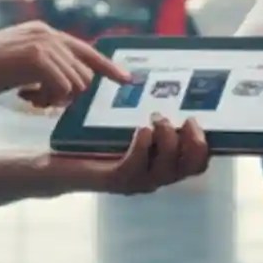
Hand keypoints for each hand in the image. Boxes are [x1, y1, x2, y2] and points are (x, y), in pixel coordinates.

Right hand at [0, 21, 131, 106]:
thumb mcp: (14, 64)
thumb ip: (40, 68)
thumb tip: (64, 86)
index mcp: (43, 33)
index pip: (87, 51)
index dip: (109, 67)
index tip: (127, 79)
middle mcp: (47, 34)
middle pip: (85, 73)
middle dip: (68, 95)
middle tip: (37, 100)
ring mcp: (43, 44)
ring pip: (76, 84)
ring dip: (55, 99)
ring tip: (26, 96)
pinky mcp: (36, 58)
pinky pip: (62, 89)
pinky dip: (46, 100)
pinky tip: (22, 96)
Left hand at [47, 115, 210, 194]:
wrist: (58, 165)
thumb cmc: (94, 141)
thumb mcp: (126, 124)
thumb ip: (147, 113)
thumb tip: (166, 80)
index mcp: (161, 164)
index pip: (198, 163)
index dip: (205, 144)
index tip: (196, 119)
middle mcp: (154, 176)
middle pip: (191, 167)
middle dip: (193, 142)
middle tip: (183, 119)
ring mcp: (136, 182)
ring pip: (167, 169)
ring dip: (167, 140)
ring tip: (155, 119)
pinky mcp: (115, 181)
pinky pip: (137, 168)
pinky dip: (143, 147)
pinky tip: (141, 130)